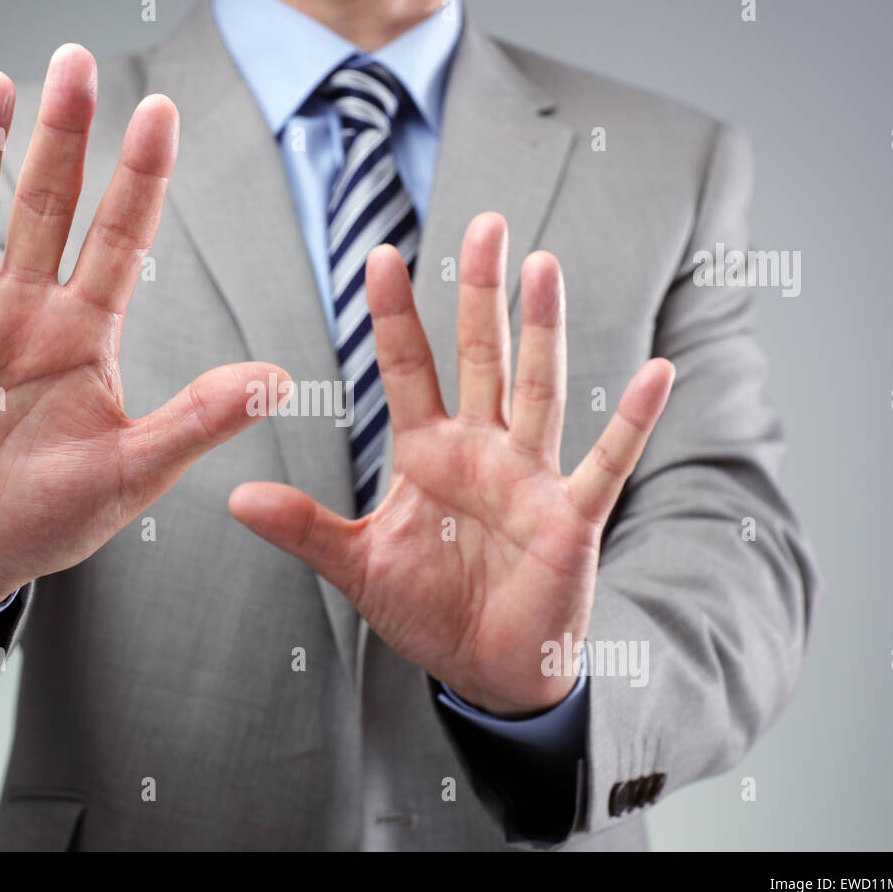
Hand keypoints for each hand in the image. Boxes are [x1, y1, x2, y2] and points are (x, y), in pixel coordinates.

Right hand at [0, 44, 285, 616]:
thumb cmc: (45, 520)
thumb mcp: (132, 473)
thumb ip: (196, 421)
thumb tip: (276, 380)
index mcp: (83, 335)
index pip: (119, 239)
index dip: (139, 179)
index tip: (161, 113)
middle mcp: (23, 315)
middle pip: (45, 209)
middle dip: (61, 140)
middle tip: (74, 65)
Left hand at [229, 213, 674, 716]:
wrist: (484, 668)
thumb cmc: (428, 609)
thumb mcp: (357, 564)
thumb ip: (304, 527)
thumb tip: (234, 495)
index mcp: (428, 452)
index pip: (409, 367)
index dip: (394, 315)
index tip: (378, 256)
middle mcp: (482, 449)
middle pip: (479, 355)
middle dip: (479, 292)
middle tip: (485, 223)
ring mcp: (529, 476)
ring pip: (538, 387)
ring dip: (543, 328)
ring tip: (543, 266)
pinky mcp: (570, 516)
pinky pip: (606, 461)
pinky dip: (632, 420)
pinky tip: (658, 371)